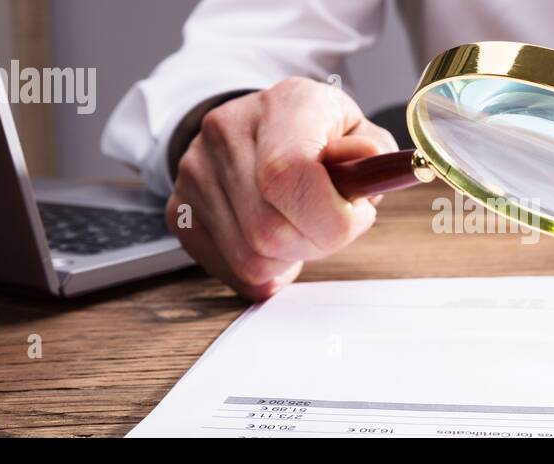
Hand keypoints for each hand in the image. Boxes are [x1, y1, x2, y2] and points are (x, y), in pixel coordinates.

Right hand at [167, 77, 397, 299]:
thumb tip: (367, 161)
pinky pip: (229, 269)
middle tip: (329, 223)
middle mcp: (228, 131)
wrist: (256, 126)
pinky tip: (274, 238)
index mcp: (284, 105)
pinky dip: (263, 268)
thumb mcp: (356, 130)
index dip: (330, 215)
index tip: (354, 214)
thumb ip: (373, 150)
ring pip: (250, 258)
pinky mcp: (179, 209)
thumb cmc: (317, 135)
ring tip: (300, 225)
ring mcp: (195, 172)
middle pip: (270, 231)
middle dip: (315, 243)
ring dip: (289, 258)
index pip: (289, 174)